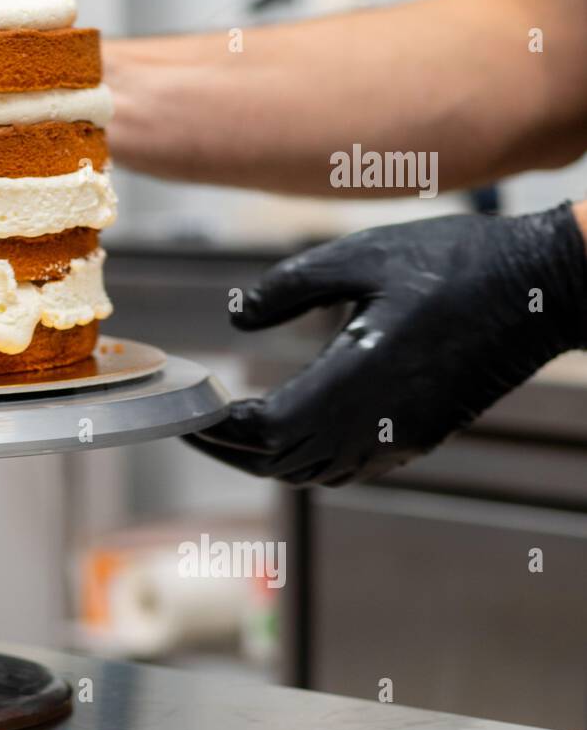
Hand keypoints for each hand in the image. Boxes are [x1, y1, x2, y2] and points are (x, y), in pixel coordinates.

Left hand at [186, 203, 586, 485]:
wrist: (542, 287)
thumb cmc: (453, 262)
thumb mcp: (358, 256)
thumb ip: (288, 286)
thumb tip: (235, 314)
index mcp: (354, 383)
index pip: (264, 430)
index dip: (218, 426)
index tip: (189, 406)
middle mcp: (374, 425)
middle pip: (279, 462)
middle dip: (227, 448)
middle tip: (189, 423)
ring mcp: (400, 438)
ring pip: (311, 473)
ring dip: (262, 457)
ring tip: (226, 429)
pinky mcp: (419, 437)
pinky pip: (346, 467)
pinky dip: (303, 458)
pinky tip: (287, 431)